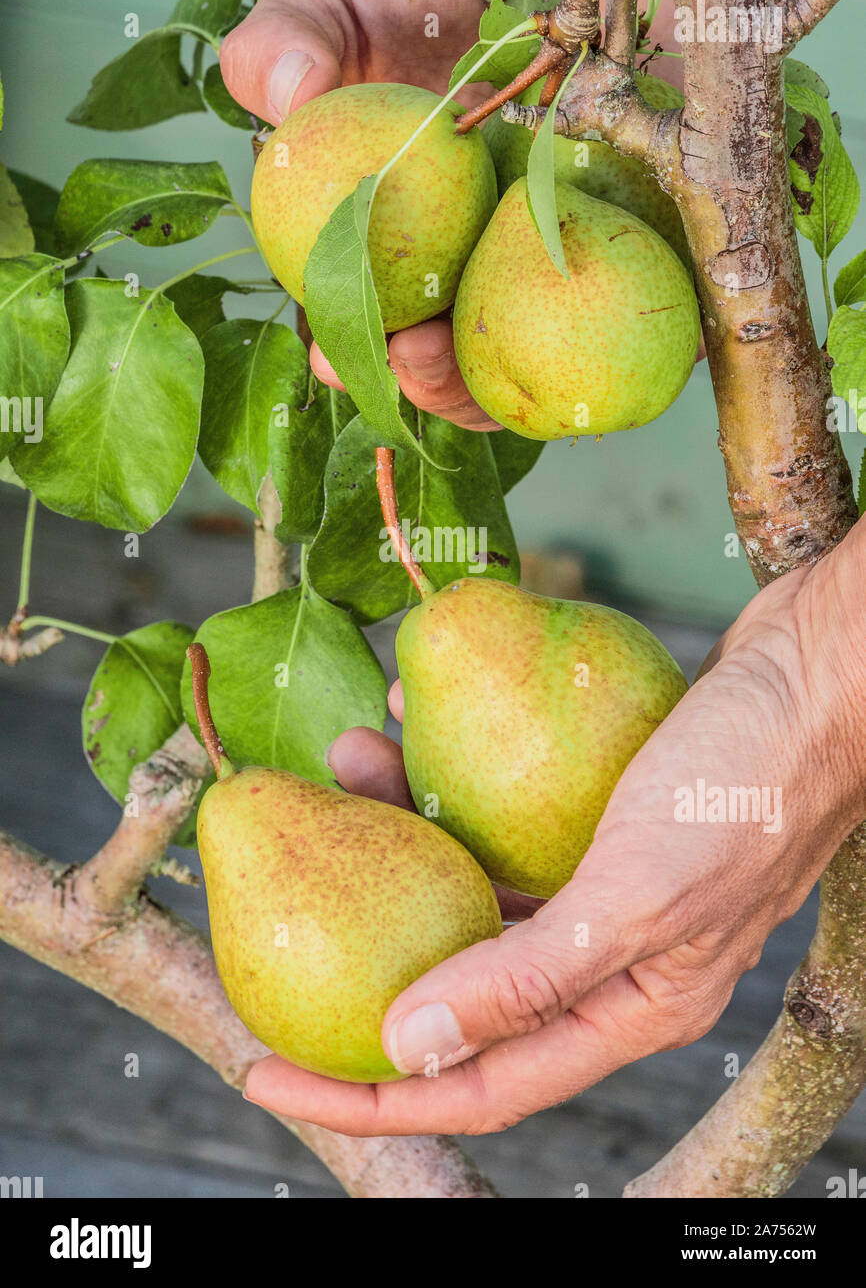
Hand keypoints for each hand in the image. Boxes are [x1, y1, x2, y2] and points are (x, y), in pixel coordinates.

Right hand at [223, 0, 680, 429]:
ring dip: (520, 381)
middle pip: (468, 357)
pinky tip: (605, 324)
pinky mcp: (667, 231)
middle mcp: (488, 252)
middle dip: (435, 384)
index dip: (353, 354)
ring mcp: (575, 247)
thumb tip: (279, 101)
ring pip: (559, 354)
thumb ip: (291, 42)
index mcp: (405, 229)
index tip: (333, 357)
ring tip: (484, 353)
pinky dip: (642, 335)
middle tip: (413, 358)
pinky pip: (666, 306)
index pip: (380, 317)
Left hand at [244, 520, 865, 1133]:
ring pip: (471, 890)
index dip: (368, 1094)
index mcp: (627, 1008)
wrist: (817, 671)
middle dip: (365, 952)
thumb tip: (406, 1049)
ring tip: (347, 764)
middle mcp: (607, 960)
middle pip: (460, 989)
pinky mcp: (593, 819)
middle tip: (279, 915)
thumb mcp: (636, 895)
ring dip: (400, 840)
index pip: (475, 1084)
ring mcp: (599, 886)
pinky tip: (408, 732)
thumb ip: (525, 980)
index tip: (266, 1070)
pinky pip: (497, 824)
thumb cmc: (748, 786)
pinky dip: (447, 792)